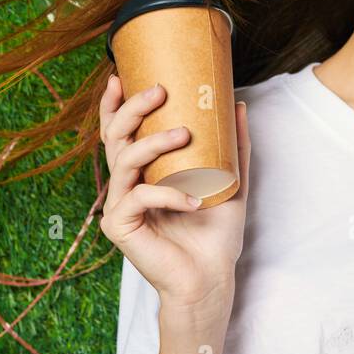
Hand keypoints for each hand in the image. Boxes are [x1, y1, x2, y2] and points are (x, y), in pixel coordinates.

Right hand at [98, 75, 250, 309]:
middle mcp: (126, 184)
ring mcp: (119, 205)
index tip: (119, 75)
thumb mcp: (231, 181)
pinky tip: (194, 202)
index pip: (122, 132)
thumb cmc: (216, 233)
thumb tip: (239, 104)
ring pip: (123, 161)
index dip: (115, 104)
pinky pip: (139, 197)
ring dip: (153, 143)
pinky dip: (168, 194)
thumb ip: (234, 145)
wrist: (211, 278)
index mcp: (144, 172)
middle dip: (133, 109)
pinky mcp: (119, 226)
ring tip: (183, 135)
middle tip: (159, 90)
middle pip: (115, 137)